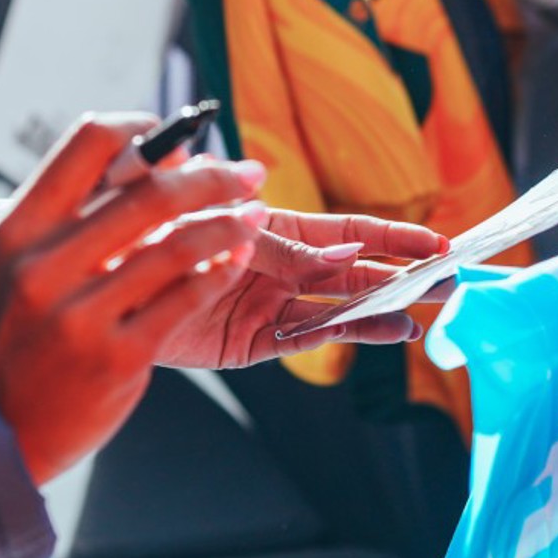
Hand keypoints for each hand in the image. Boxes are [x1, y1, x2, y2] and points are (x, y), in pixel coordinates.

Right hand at [0, 115, 271, 484]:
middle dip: (214, 177)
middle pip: (151, 193)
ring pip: (180, 246)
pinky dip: (220, 272)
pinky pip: (187, 299)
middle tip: (250, 174)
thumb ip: (72, 217)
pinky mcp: (118, 358)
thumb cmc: (15, 333)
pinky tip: (236, 261)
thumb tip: (160, 160)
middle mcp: (45, 266)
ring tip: (256, 216)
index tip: (183, 142)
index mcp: (19, 229)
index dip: (144, 131)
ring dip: (230, 223)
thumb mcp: (18, 265)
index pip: (88, 144)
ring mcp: (81, 315)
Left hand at [155, 208, 450, 367]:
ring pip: (343, 304)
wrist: (103, 275)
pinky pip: (311, 337)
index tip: (440, 241)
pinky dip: (352, 333)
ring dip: (387, 306)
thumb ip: (278, 239)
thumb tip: (341, 250)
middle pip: (359, 269)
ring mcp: (273, 302)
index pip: (352, 230)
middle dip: (405, 272)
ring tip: (431, 310)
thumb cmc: (156, 225)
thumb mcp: (220, 218)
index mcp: (279, 226)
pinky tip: (391, 331)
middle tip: (454, 279)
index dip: (395, 236)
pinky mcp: (255, 339)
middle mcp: (284, 265)